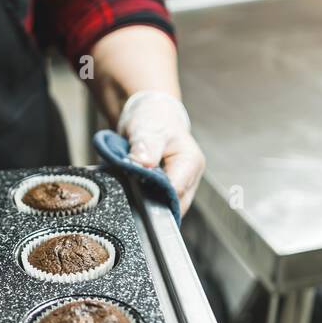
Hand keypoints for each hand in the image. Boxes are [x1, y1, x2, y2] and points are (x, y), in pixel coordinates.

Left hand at [118, 91, 205, 213]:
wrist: (149, 115)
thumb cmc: (153, 118)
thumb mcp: (146, 127)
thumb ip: (145, 146)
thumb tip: (142, 163)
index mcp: (191, 163)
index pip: (176, 193)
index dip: (155, 195)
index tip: (135, 188)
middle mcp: (189, 177)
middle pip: (171, 205)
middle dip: (149, 202)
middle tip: (130, 189)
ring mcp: (179, 186)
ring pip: (163, 207)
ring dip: (146, 201)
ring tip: (132, 185)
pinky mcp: (167, 190)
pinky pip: (156, 202)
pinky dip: (143, 198)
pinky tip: (134, 188)